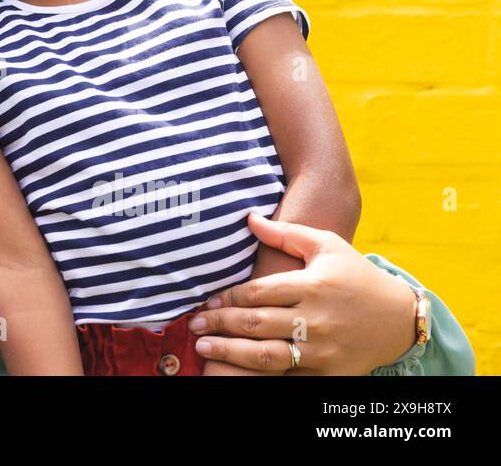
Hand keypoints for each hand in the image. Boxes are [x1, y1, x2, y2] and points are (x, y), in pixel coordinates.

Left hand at [189, 213, 418, 374]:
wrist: (400, 318)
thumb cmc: (357, 276)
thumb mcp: (326, 245)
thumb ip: (285, 233)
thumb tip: (249, 218)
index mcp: (312, 286)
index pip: (257, 293)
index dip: (227, 299)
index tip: (207, 301)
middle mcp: (316, 320)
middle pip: (256, 324)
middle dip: (219, 325)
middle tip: (195, 324)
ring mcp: (323, 350)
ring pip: (266, 355)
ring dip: (229, 352)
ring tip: (204, 347)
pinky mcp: (329, 372)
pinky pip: (288, 377)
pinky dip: (258, 375)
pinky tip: (235, 371)